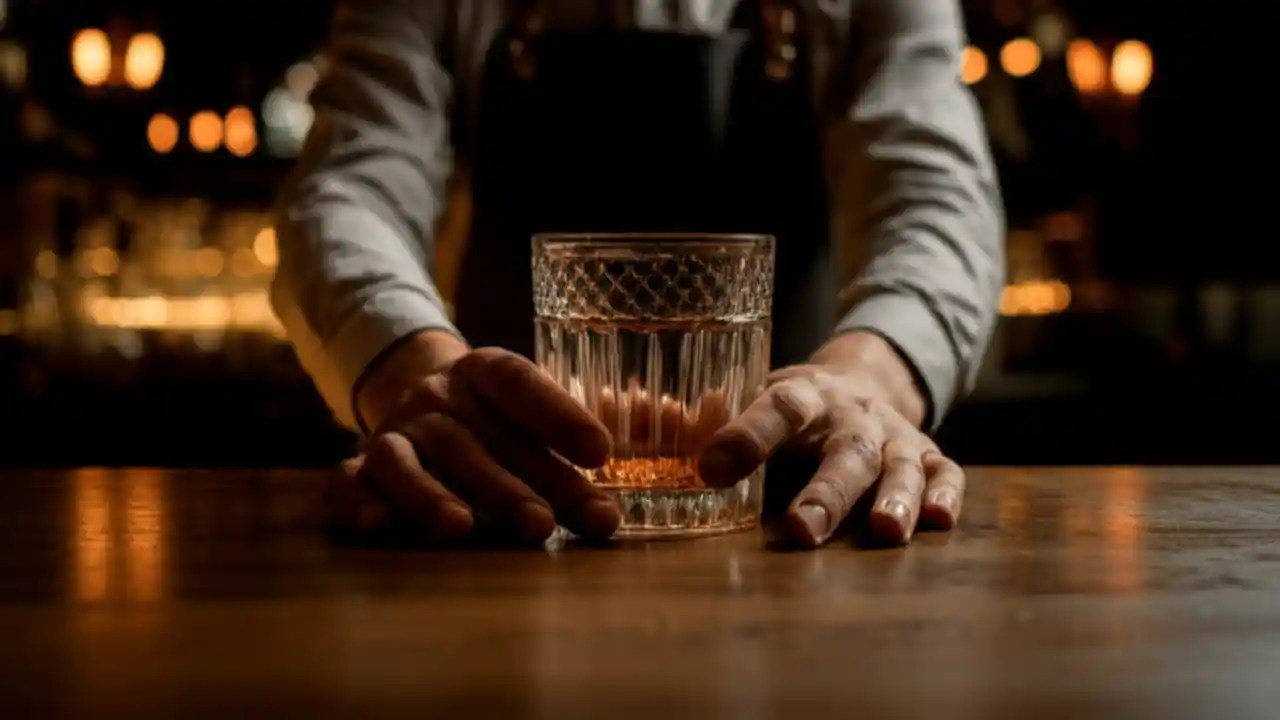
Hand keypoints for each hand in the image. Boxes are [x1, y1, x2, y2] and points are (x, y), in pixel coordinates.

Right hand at [330, 338, 621, 543]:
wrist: (418, 396)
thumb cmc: (497, 417)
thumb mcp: (532, 412)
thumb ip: (576, 440)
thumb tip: (645, 456)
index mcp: (487, 371)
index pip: (523, 383)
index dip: (559, 415)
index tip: (603, 451)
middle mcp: (440, 397)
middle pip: (478, 440)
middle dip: (514, 484)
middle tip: (549, 524)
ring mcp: (398, 430)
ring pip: (410, 460)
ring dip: (434, 495)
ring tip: (464, 529)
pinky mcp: (363, 463)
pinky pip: (349, 479)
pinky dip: (357, 500)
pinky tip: (375, 524)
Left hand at [697, 334, 964, 546]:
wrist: (860, 382)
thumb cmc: (790, 407)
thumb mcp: (751, 397)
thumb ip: (707, 417)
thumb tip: (630, 415)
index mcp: (805, 396)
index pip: (777, 405)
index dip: (746, 434)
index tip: (709, 466)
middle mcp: (854, 415)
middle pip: (845, 452)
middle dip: (825, 494)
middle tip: (801, 531)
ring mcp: (896, 435)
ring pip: (901, 466)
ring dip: (895, 499)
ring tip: (886, 532)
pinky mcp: (928, 455)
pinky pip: (945, 473)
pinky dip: (945, 495)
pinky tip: (939, 521)